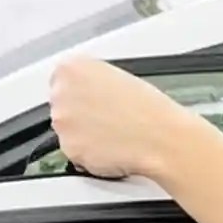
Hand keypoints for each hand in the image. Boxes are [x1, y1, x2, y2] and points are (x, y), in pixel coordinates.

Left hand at [48, 56, 203, 179]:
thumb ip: (93, 81)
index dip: (81, 92)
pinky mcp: (68, 148)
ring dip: (83, 134)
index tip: (94, 99)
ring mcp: (62, 122)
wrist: (161, 138)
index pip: (62, 79)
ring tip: (113, 133)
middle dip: (79, 113)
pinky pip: (73, 152)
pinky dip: (88, 153)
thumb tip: (89, 91)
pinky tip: (110, 147)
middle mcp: (62, 93)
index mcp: (73, 69)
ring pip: (67, 130)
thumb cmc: (150, 110)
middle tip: (107, 118)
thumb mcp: (119, 78)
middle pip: (61, 104)